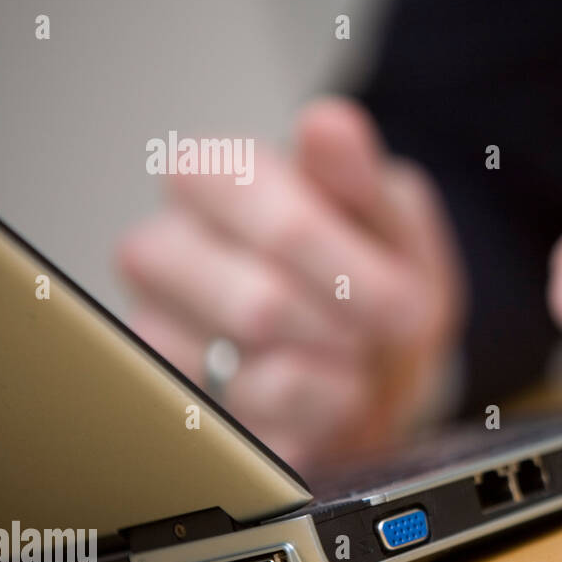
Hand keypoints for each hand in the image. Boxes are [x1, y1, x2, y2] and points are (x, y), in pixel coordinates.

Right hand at [117, 98, 464, 468]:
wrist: (383, 355)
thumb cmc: (378, 271)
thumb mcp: (393, 217)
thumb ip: (361, 177)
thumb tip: (327, 123)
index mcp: (208, 177)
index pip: (274, 221)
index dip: (354, 272)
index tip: (402, 295)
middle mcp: (161, 252)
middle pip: (261, 308)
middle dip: (350, 331)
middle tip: (380, 330)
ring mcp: (158, 335)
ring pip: (264, 380)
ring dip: (342, 381)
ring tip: (351, 358)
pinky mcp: (182, 412)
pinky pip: (265, 438)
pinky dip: (322, 424)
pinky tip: (326, 397)